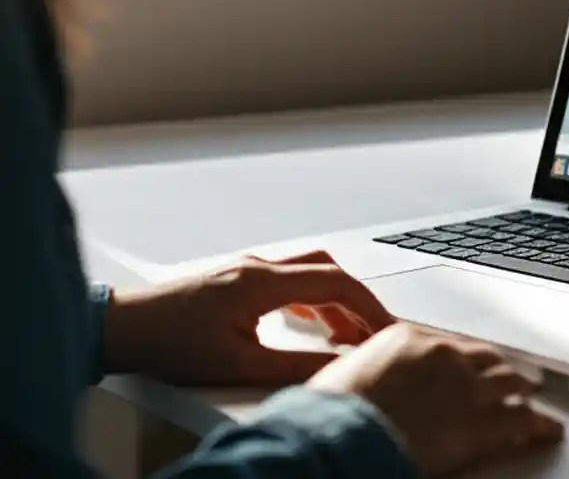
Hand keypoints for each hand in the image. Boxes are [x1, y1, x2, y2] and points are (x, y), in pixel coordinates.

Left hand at [105, 251, 395, 385]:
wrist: (122, 328)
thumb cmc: (168, 344)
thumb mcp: (239, 363)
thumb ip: (294, 364)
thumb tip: (337, 364)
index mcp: (262, 282)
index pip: (336, 282)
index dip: (368, 306)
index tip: (384, 326)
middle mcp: (258, 267)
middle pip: (328, 270)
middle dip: (358, 299)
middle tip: (373, 329)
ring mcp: (247, 268)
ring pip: (310, 271)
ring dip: (335, 298)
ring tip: (348, 332)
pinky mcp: (237, 277)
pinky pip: (290, 278)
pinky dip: (313, 296)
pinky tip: (312, 319)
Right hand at [308, 323, 563, 475]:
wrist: (338, 437)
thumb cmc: (330, 414)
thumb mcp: (341, 376)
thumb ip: (367, 369)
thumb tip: (365, 378)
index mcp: (406, 338)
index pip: (446, 344)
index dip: (460, 359)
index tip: (464, 365)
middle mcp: (443, 355)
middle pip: (484, 357)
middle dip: (497, 368)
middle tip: (508, 376)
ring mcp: (466, 386)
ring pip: (510, 381)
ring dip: (523, 389)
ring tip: (533, 395)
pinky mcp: (481, 421)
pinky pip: (522, 420)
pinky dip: (540, 425)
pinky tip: (548, 429)